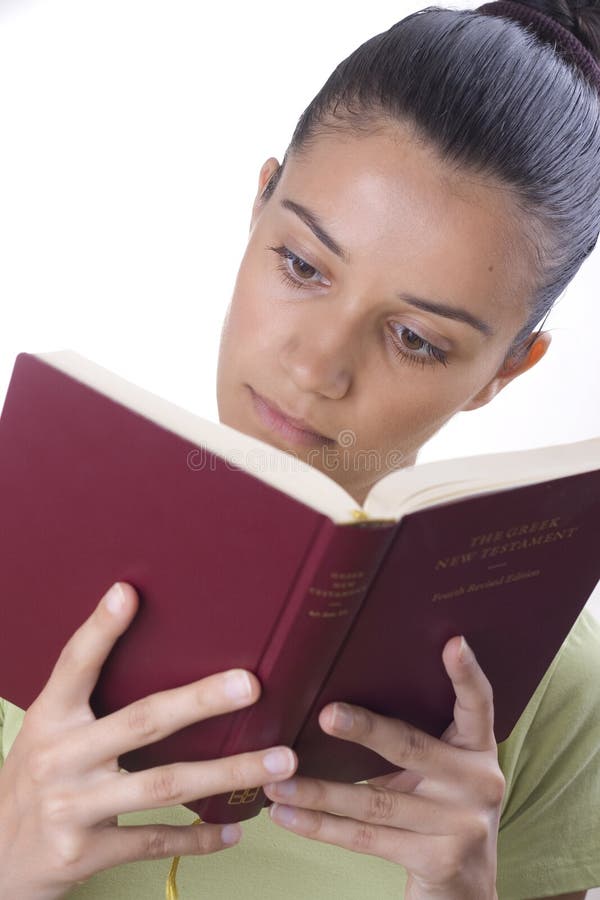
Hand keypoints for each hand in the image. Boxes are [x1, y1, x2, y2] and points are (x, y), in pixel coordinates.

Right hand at [0, 582, 296, 899]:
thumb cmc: (39, 776)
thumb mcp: (50, 730)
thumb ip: (88, 697)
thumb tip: (137, 635)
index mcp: (50, 717)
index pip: (75, 664)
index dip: (101, 629)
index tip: (128, 593)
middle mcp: (59, 757)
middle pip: (141, 721)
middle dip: (200, 701)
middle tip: (252, 685)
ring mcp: (71, 807)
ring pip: (162, 784)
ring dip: (228, 772)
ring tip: (281, 762)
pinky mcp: (83, 852)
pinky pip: (153, 840)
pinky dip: (198, 837)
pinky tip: (236, 827)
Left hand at [264, 635, 503, 899]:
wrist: (468, 891)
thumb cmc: (439, 809)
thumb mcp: (439, 772)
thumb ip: (410, 741)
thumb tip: (331, 703)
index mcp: (478, 750)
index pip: (478, 704)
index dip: (466, 673)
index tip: (453, 642)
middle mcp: (477, 782)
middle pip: (411, 748)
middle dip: (365, 730)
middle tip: (325, 715)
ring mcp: (459, 824)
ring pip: (376, 801)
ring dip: (319, 791)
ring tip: (275, 779)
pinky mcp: (436, 859)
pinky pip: (365, 838)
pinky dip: (320, 827)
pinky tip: (286, 815)